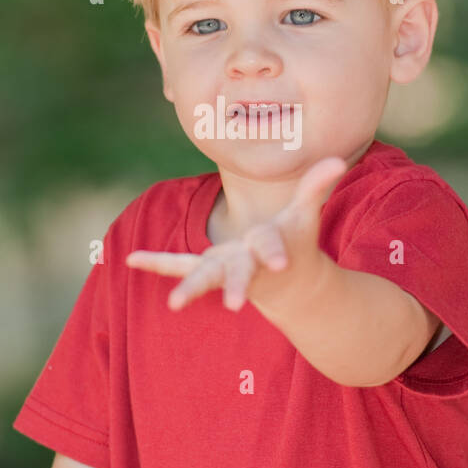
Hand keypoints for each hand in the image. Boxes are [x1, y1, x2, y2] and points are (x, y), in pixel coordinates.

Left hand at [125, 156, 348, 311]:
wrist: (288, 286)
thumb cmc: (297, 243)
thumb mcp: (306, 215)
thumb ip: (316, 187)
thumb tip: (337, 160)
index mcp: (270, 250)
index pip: (272, 247)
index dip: (274, 251)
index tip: (279, 263)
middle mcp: (246, 265)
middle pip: (240, 276)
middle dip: (237, 288)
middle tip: (232, 306)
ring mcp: (224, 270)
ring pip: (206, 279)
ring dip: (190, 289)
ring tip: (173, 304)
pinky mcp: (208, 269)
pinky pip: (179, 266)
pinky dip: (156, 263)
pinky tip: (130, 259)